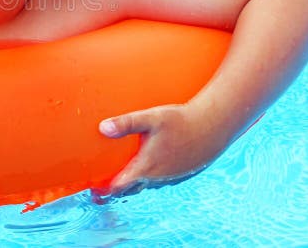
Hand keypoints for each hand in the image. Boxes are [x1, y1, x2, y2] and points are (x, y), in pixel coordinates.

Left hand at [98, 104, 225, 196]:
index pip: (120, 186)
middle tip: (99, 189)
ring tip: (118, 178)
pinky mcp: (180, 174)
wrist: (214, 126)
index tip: (93, 190)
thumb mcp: (151, 118)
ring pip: (145, 186)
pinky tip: (146, 168)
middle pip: (130, 190)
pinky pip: (159, 181)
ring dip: (132, 184)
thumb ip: (126, 123)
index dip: (105, 190)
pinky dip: (148, 179)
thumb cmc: (181, 121)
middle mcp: (157, 177)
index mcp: (146, 167)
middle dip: (115, 190)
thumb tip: (102, 128)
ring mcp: (169, 178)